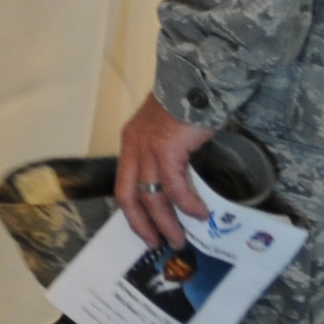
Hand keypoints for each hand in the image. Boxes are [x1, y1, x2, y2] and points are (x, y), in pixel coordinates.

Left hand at [117, 97, 216, 251]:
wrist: (196, 79)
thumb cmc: (187, 103)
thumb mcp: (165, 130)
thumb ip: (165, 153)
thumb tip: (177, 181)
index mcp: (131, 142)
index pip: (124, 185)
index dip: (132, 211)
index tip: (145, 230)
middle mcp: (133, 146)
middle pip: (129, 196)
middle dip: (143, 224)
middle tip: (159, 243)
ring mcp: (147, 148)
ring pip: (151, 197)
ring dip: (167, 222)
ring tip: (181, 238)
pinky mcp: (165, 149)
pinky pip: (174, 187)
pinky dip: (187, 204)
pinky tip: (200, 213)